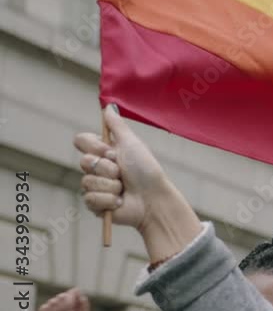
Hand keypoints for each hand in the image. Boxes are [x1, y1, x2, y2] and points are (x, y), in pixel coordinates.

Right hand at [40, 288, 89, 310]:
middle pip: (62, 296)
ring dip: (58, 310)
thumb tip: (78, 292)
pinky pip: (43, 308)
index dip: (73, 299)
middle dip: (66, 305)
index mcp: (74, 303)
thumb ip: (83, 304)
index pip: (73, 292)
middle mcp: (63, 304)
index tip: (74, 310)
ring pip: (52, 301)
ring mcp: (53, 309)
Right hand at [75, 105, 201, 261]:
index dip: (95, 147)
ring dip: (110, 185)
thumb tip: (108, 105)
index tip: (112, 152)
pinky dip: (108, 199)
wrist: (153, 199)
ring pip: (87, 182)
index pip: (81, 141)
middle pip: (83, 162)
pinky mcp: (95, 205)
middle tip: (122, 172)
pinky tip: (120, 201)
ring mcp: (95, 186)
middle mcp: (97, 168)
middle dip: (107, 168)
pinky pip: (90, 198)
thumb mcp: (132, 144)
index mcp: (104, 151)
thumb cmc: (146, 170)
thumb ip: (117, 126)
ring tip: (124, 188)